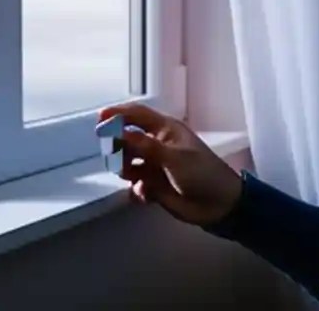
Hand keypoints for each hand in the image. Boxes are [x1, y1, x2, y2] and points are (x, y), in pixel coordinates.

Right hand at [97, 103, 242, 225]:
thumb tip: (119, 132)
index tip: (99, 119)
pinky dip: (137, 191)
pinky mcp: (154, 187)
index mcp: (166, 130)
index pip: (137, 115)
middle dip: (119, 149)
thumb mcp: (173, 156)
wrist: (218, 205)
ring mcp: (155, 166)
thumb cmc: (202, 173)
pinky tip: (146, 196)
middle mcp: (157, 146)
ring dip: (126, 171)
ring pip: (127, 164)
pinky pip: (134, 186)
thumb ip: (144, 145)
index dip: (118, 114)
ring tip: (138, 179)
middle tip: (119, 158)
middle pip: (126, 140)